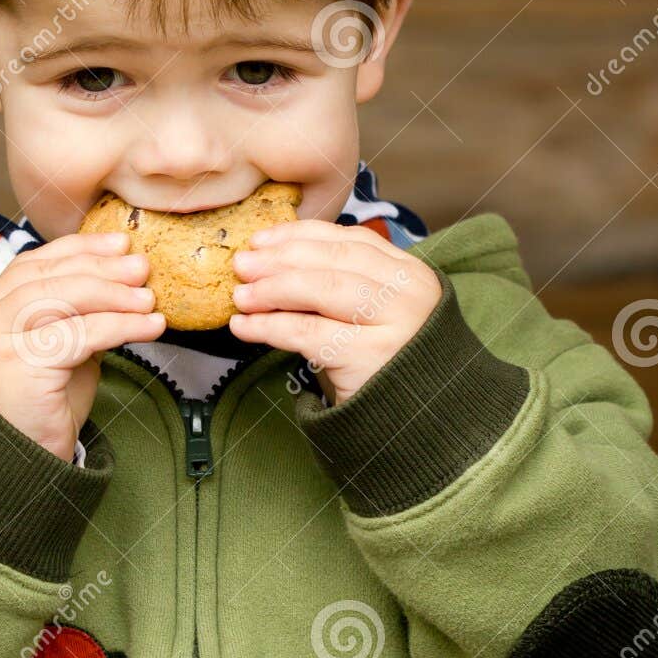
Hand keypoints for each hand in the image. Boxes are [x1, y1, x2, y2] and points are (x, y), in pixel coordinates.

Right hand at [0, 230, 163, 462]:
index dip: (80, 249)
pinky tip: (149, 326)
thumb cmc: (37, 410)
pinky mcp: (18, 363)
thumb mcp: (57, 350)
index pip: (35, 263)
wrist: (14, 467)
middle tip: (142, 267)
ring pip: (63, 298)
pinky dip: (121, 326)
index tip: (119, 244)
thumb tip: (124, 284)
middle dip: (102, 267)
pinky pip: (79, 333)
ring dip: (115, 295)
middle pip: (50, 275)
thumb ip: (75, 316)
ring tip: (149, 299)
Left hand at [228, 219, 442, 406]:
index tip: (262, 239)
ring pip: (321, 290)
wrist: (415, 422)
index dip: (300, 235)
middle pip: (333, 260)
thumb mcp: (377, 315)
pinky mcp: (369, 357)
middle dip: (280, 258)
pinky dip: (269, 326)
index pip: (349, 240)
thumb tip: (271, 260)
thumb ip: (344, 284)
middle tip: (242, 264)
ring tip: (241, 295)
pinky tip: (245, 326)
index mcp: (409, 274)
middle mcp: (406, 293)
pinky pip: (307, 332)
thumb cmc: (388, 366)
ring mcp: (393, 324)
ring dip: (271, 289)